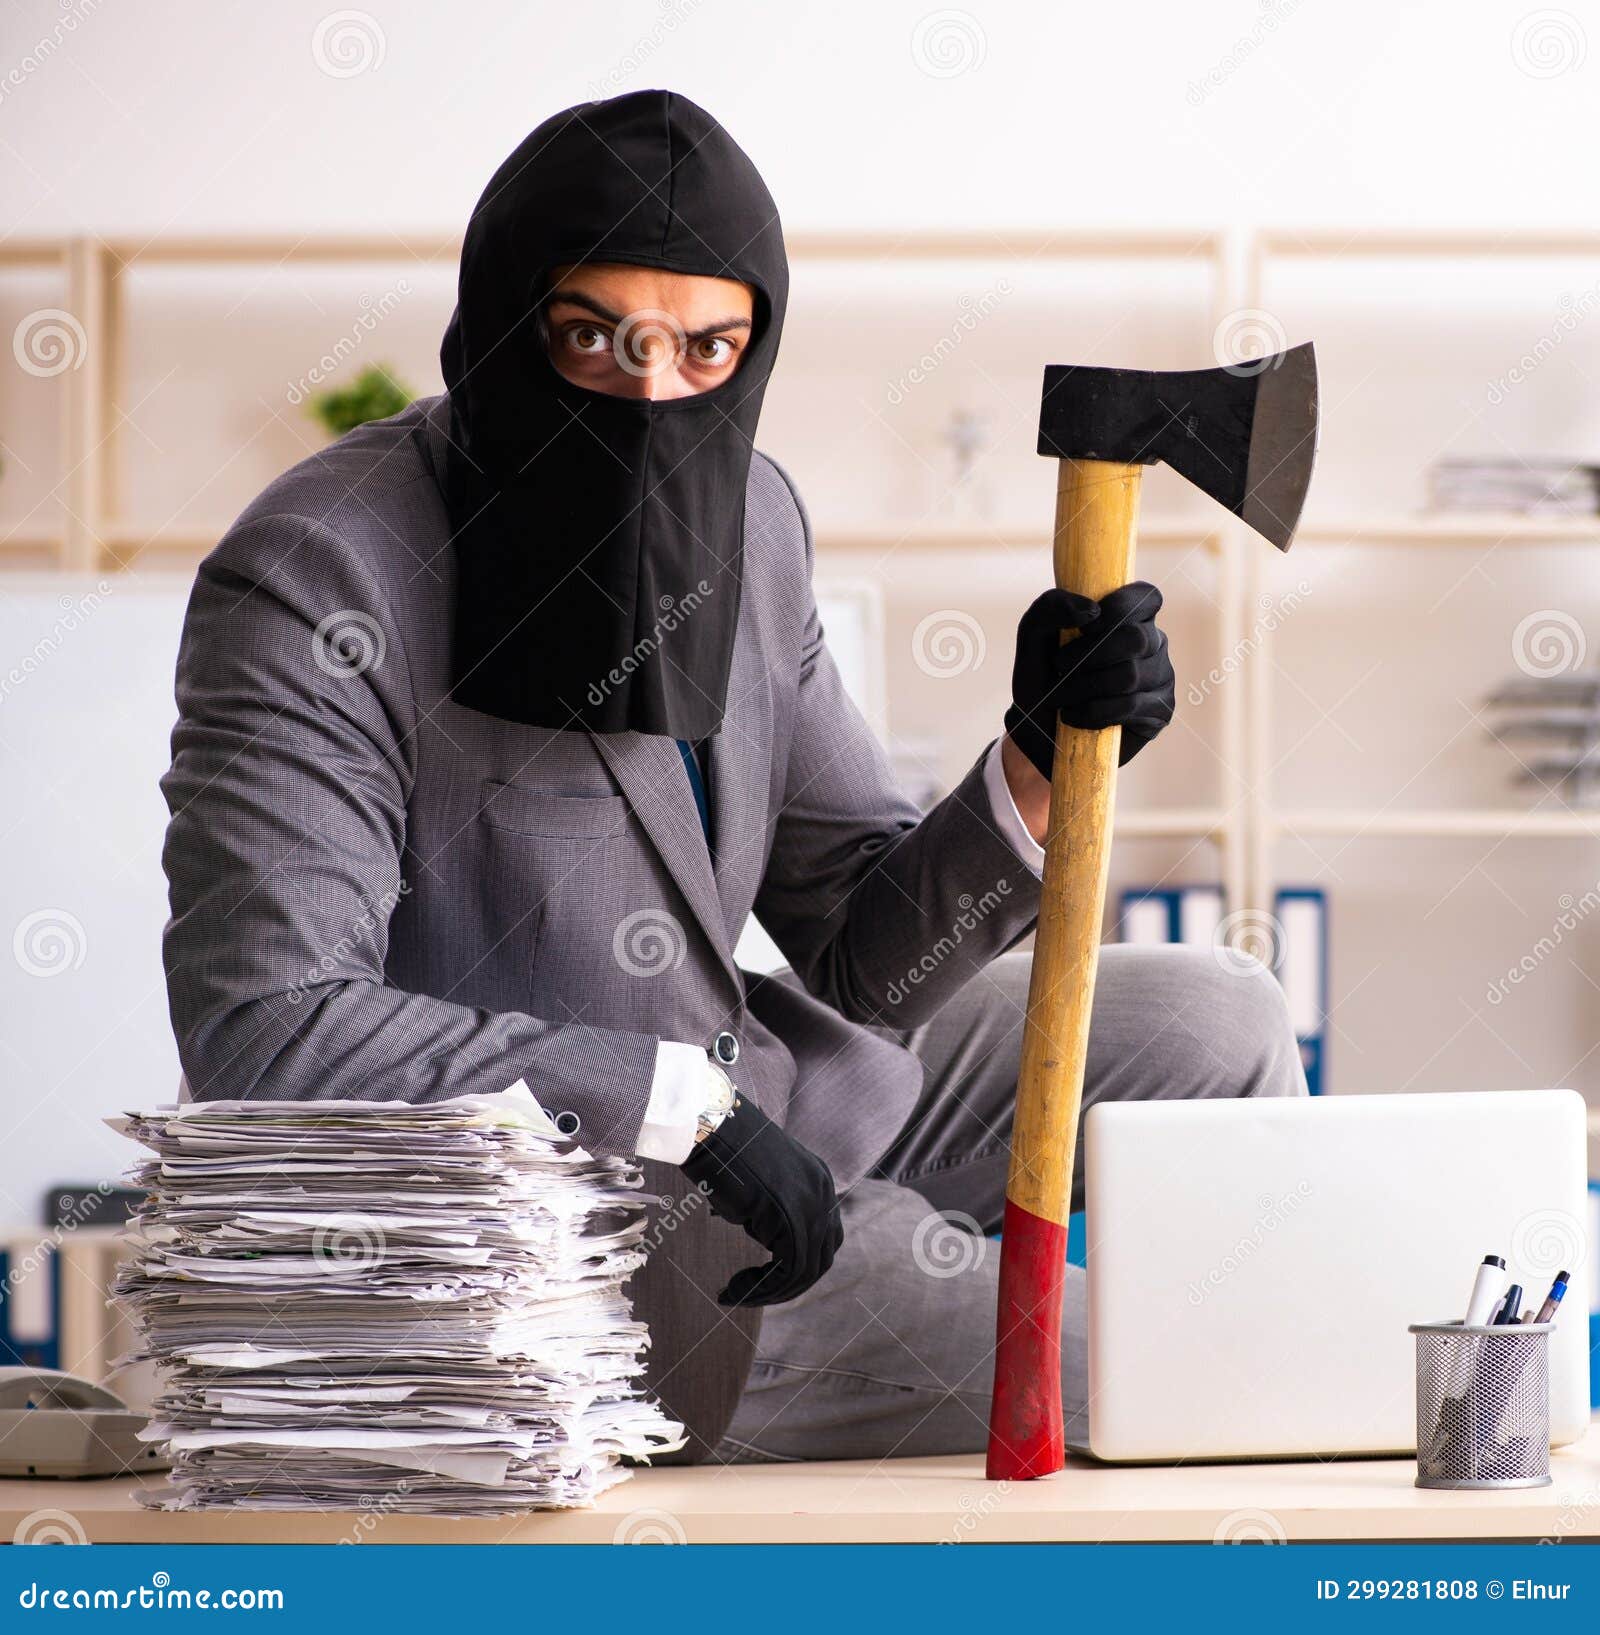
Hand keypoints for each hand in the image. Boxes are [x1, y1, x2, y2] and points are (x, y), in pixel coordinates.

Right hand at [680, 1094, 842, 1306]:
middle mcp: (823, 1193)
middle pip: (821, 1257)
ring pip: (805, 1270)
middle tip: (749, 1291)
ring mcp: (812, 1205)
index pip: (824, 1238)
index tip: (760, 1276)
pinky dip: (761, 1289)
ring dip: (770, 1291)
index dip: (797, 1265)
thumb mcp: (761, 1183)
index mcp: (819, 1181)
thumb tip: (769, 1238)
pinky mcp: (793, 1218)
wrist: (711, 1129)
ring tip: (735, 1293)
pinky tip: (733, 1289)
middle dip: (787, 1284)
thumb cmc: (723, 1152)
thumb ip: (776, 1208)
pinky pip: (788, 1271)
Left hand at [1004, 581, 1174, 778]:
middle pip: (1135, 638)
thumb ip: (1053, 605)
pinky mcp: (1160, 711)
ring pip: (1129, 675)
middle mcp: (1153, 644)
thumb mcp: (1035, 632)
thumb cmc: (1042, 674)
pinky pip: (1130, 706)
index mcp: (1131, 617)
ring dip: (1082, 687)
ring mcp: (1161, 677)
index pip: (1146, 597)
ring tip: (1059, 696)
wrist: (1039, 727)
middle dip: (1088, 655)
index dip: (1118, 608)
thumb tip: (1091, 610)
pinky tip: (1072, 715)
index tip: (1084, 627)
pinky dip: (1092, 711)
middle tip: (1059, 666)